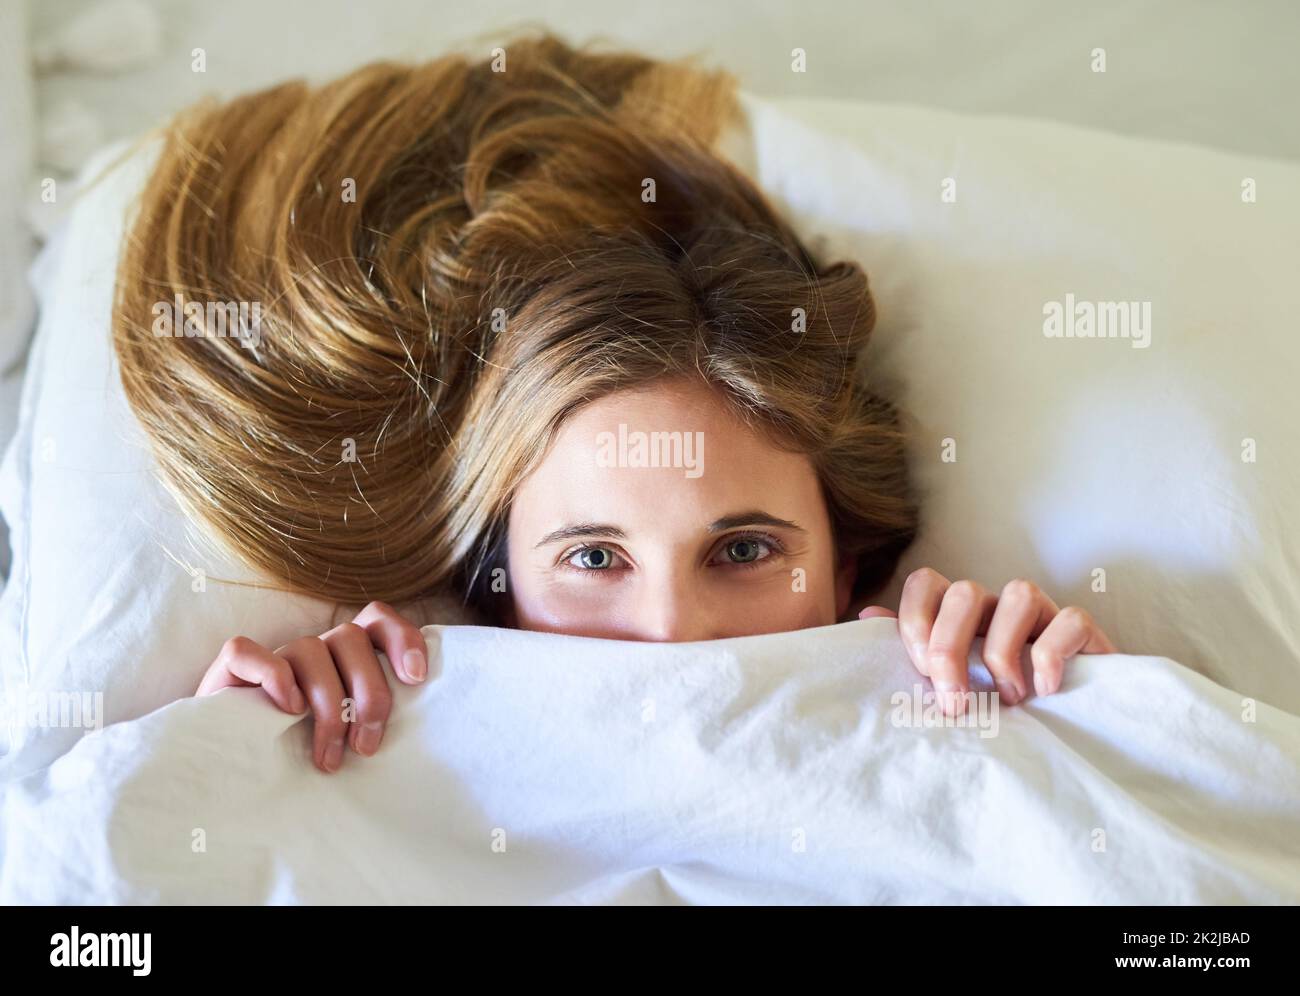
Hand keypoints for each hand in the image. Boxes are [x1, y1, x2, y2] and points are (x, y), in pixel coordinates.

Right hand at [196, 601, 427, 771]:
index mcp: (344, 660)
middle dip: (368, 693)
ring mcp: (271, 659)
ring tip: (329, 757)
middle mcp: (312, 652)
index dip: (402, 639)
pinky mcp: (230, 673)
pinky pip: (248, 651)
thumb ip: (376, 721)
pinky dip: (274, 677)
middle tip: (366, 746)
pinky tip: (289, 711)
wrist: (229, 775)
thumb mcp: (351, 740)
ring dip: (328, 704)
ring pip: (309, 648)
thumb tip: (423, 730)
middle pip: (351, 638)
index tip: (416, 679)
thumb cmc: (302, 760)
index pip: (378, 621)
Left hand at [859, 568, 1116, 715]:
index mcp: (958, 613)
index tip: (921, 673)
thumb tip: (866, 617)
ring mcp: (1042, 614)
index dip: (915, 621)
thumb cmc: (996, 704)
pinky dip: (1051, 657)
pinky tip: (1044, 692)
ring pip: (1019, 593)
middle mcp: (996, 605)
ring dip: (1002, 652)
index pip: (924, 583)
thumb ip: (912, 650)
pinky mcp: (1082, 631)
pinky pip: (1069, 620)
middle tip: (955, 702)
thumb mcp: (948, 682)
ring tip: (1007, 699)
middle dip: (950, 647)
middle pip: (964, 591)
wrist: (1069, 726)